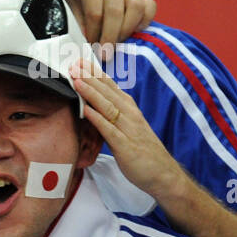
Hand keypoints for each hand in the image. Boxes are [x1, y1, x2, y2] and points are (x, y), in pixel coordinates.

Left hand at [62, 0, 156, 57]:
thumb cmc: (75, 5)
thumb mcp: (69, 13)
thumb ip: (77, 26)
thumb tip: (87, 44)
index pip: (95, 13)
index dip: (93, 34)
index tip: (91, 49)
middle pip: (115, 12)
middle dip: (110, 37)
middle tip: (105, 54)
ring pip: (136, 9)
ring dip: (126, 31)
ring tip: (115, 44)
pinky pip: (149, 8)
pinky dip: (144, 22)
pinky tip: (132, 33)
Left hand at [71, 58, 181, 196]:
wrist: (163, 174)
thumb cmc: (142, 152)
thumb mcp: (127, 129)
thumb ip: (113, 116)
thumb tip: (94, 107)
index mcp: (130, 110)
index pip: (111, 87)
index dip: (96, 74)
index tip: (80, 62)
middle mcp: (130, 115)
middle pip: (108, 92)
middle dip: (90, 77)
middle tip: (74, 64)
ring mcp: (129, 129)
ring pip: (108, 106)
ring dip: (91, 92)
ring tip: (76, 80)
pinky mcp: (125, 145)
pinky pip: (109, 129)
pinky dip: (97, 118)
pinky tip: (85, 109)